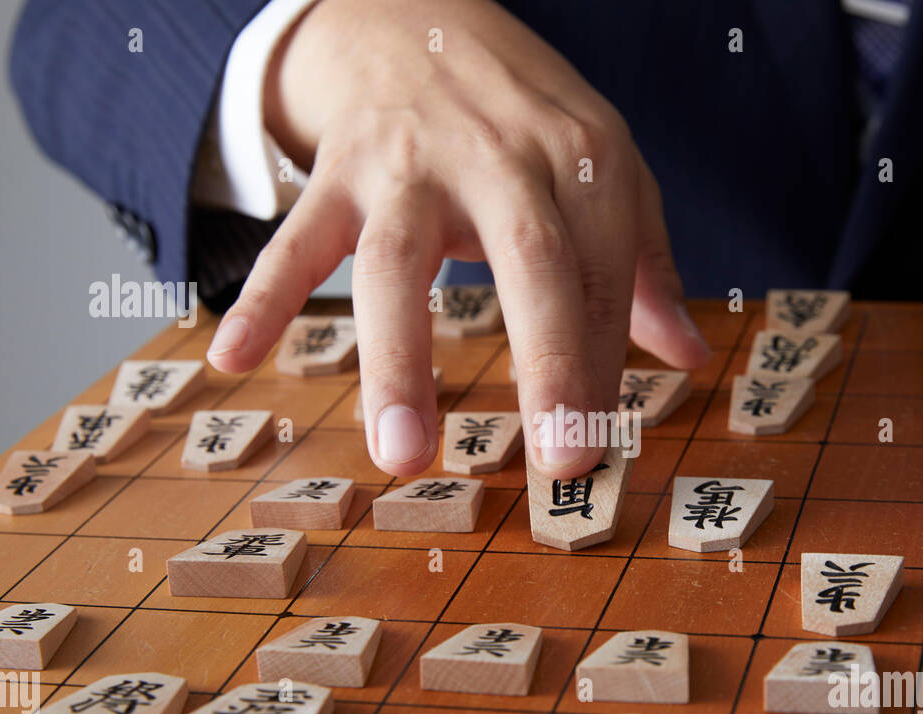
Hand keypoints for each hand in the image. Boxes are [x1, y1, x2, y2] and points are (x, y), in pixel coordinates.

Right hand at [204, 0, 710, 478]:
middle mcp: (499, 156)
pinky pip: (294, 240)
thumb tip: (689, 356)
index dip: (603, 365)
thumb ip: (645, 263)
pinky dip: (261, 298)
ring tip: (401, 456)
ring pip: (398, 263)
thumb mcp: (602, 166)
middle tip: (559, 460)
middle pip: (529, 262)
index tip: (595, 449)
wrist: (414, 14)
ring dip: (399, 362)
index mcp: (579, 161)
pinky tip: (232, 358)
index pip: (603, 276)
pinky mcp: (337, 171)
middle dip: (549, 363)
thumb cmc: (522, 113)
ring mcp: (409, 163)